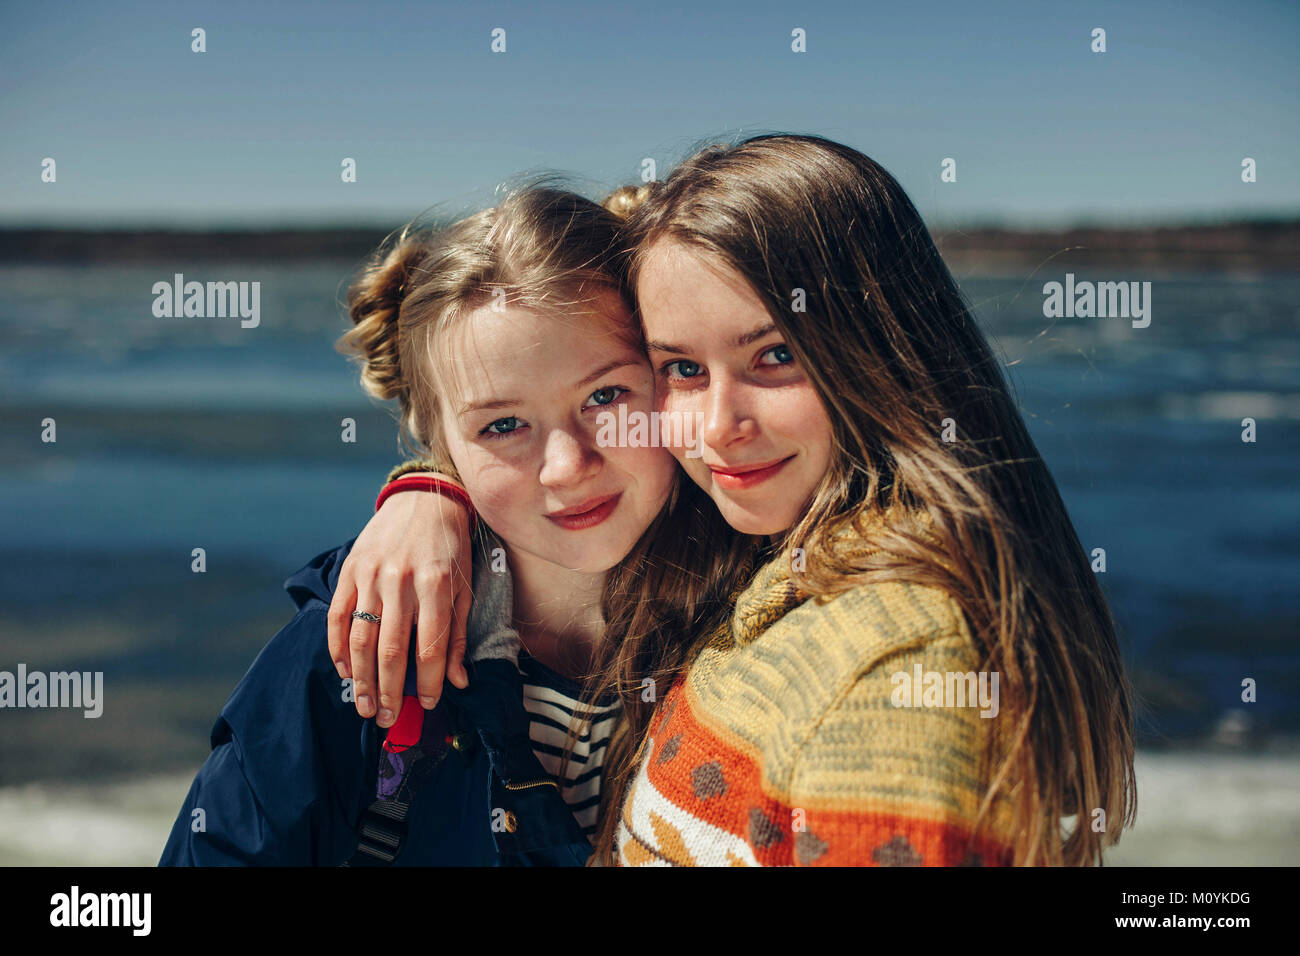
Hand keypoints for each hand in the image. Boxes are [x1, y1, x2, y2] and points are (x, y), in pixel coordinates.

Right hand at [327, 476, 472, 727]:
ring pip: (360, 638)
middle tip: (386, 719)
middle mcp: (401, 581)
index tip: (428, 705)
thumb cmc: (451, 548)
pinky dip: (338, 648)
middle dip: (388, 691)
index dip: (429, 682)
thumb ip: (459, 635)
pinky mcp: (350, 570)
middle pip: (391, 650)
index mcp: (436, 585)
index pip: (430, 647)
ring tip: (364, 706)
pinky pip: (337, 616)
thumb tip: (457, 681)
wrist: (424, 499)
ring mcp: (371, 575)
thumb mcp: (465, 587)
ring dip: (360, 678)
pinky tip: (345, 671)